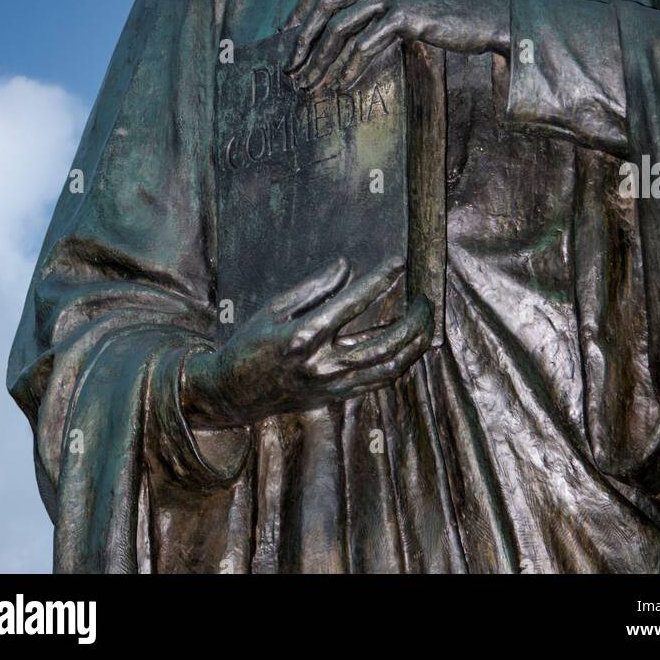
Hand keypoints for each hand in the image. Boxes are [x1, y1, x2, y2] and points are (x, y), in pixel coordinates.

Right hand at [181, 258, 432, 427]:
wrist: (234, 394)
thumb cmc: (250, 344)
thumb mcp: (274, 309)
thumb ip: (314, 288)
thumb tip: (347, 266)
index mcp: (304, 336)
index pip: (353, 303)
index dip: (379, 279)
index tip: (398, 262)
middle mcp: (323, 364)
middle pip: (385, 342)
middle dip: (413, 319)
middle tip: (425, 299)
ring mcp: (332, 385)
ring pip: (389, 367)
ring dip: (414, 344)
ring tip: (425, 322)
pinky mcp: (337, 397)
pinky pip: (379, 382)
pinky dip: (401, 362)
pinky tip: (410, 345)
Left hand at [284, 0, 509, 93]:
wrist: (490, 13)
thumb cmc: (452, 7)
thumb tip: (355, 19)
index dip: (304, 5)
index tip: (288, 32)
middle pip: (326, 1)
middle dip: (303, 36)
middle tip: (291, 64)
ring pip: (342, 28)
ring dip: (322, 60)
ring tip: (311, 84)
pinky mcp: (407, 16)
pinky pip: (367, 45)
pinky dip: (351, 69)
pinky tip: (344, 85)